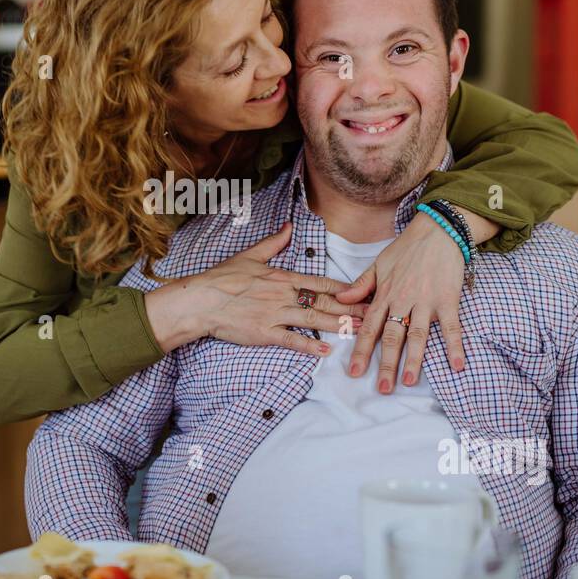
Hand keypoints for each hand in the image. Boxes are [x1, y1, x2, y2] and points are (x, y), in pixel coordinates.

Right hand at [144, 223, 367, 355]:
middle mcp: (283, 295)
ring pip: (313, 319)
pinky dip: (309, 346)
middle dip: (352, 308)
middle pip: (324, 301)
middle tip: (376, 313)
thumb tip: (288, 227)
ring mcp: (275, 314)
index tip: (366, 292)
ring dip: (338, 324)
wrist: (201, 300)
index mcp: (282, 277)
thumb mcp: (250, 256)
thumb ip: (273, 243)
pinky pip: (291, 340)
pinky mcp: (264, 333)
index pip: (321, 282)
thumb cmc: (223, 278)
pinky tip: (326, 350)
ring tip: (360, 330)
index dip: (346, 288)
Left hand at [334, 212, 467, 392]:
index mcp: (385, 295)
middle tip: (383, 389)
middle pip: (392, 337)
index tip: (354, 372)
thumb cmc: (407, 248)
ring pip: (417, 335)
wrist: (437, 230)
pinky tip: (456, 365)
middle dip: (386, 364)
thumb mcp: (378, 264)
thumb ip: (361, 285)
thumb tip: (341, 301)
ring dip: (414, 360)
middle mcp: (403, 301)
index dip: (361, 351)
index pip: (369, 327)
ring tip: (408, 381)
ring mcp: (426, 301)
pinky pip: (451, 326)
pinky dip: (454, 346)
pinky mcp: (447, 299)